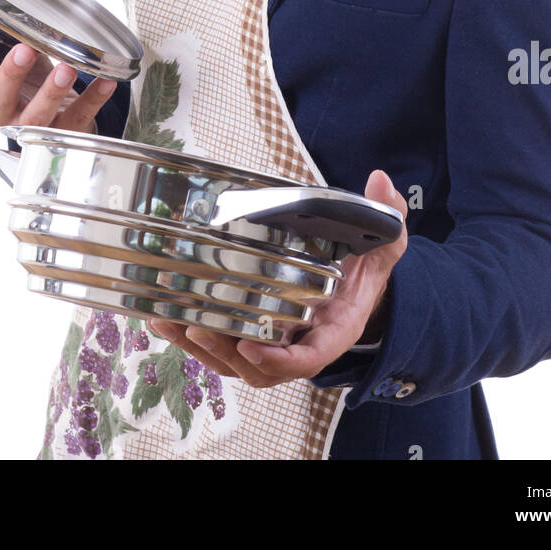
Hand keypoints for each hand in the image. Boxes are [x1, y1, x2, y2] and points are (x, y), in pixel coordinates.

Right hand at [0, 3, 117, 131]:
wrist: (60, 116)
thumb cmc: (30, 83)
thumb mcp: (9, 56)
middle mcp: (6, 111)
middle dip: (10, 75)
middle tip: (24, 52)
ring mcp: (35, 124)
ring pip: (37, 115)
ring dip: (51, 91)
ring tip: (66, 68)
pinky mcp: (66, 131)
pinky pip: (80, 116)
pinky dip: (94, 98)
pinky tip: (105, 81)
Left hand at [145, 169, 407, 386]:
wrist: (359, 281)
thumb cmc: (369, 265)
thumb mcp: (387, 241)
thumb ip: (388, 217)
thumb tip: (382, 182)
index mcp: (335, 329)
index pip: (307, 358)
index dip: (278, 359)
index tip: (249, 346)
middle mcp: (303, 343)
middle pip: (260, 367)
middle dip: (225, 353)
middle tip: (195, 326)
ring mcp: (277, 341)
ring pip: (234, 361)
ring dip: (199, 348)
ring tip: (168, 322)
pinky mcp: (257, 332)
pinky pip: (223, 345)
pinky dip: (193, 337)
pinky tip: (163, 316)